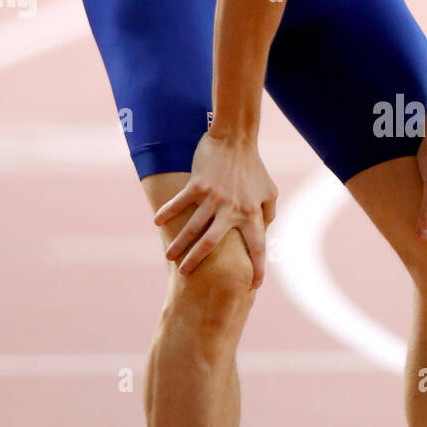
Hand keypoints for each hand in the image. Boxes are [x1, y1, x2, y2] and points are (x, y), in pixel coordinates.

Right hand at [153, 131, 277, 286]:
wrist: (236, 139)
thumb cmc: (253, 166)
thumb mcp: (269, 191)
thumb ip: (268, 213)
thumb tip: (265, 231)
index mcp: (251, 213)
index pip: (257, 246)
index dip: (258, 267)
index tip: (254, 286)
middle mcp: (232, 209)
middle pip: (212, 243)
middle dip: (197, 261)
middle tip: (186, 275)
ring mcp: (214, 197)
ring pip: (192, 227)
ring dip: (178, 243)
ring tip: (169, 256)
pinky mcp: (198, 184)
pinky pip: (180, 202)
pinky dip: (168, 212)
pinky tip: (157, 222)